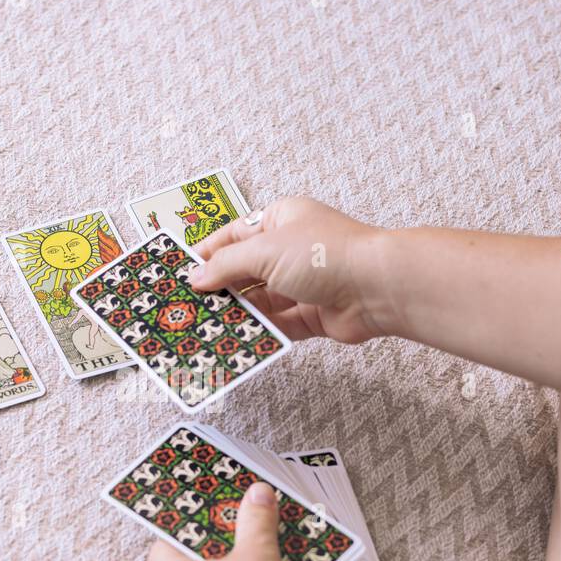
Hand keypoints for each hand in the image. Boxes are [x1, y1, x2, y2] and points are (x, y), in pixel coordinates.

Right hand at [189, 197, 397, 342]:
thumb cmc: (326, 253)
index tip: (183, 272)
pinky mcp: (311, 315)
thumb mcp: (265, 251)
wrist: (378, 286)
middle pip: (245, 271)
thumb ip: (226, 266)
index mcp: (281, 220)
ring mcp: (302, 283)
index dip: (208, 253)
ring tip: (205, 327)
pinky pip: (277, 325)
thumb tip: (197, 278)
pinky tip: (235, 340)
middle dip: (220, 288)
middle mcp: (291, 250)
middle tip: (189, 306)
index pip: (235, 235)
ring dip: (237, 313)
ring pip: (260, 301)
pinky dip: (259, 332)